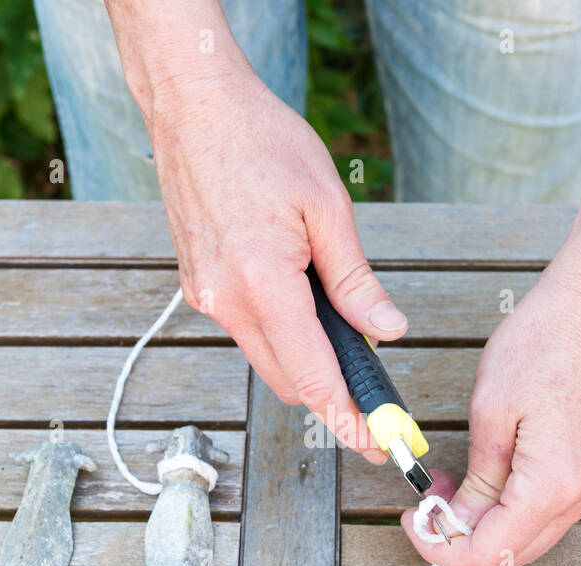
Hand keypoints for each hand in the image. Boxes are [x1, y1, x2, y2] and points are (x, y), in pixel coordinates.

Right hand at [145, 66, 402, 463]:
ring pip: (266, 357)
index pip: (312, 376)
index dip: (348, 418)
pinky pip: (247, 329)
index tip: (377, 445)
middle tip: (375, 412)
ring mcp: (206, 296)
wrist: (194, 106)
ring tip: (346, 354)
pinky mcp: (198, 285)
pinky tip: (307, 313)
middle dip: (331, 400)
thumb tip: (386, 330)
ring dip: (306, 366)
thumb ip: (356, 280)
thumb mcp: (328, 207)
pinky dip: (281, 336)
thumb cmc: (261, 141)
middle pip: (287, 379)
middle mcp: (225, 300)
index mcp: (261, 283)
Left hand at [401, 267, 580, 565]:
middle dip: (461, 539)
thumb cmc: (549, 340)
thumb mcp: (492, 408)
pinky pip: (550, 509)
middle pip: (513, 554)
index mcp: (553, 485)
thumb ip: (478, 477)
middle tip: (427, 504)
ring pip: (531, 535)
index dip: (443, 548)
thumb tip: (459, 517)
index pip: (490, 554)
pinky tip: (487, 476)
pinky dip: (512, 506)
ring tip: (452, 485)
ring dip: (486, 523)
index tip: (414, 522)